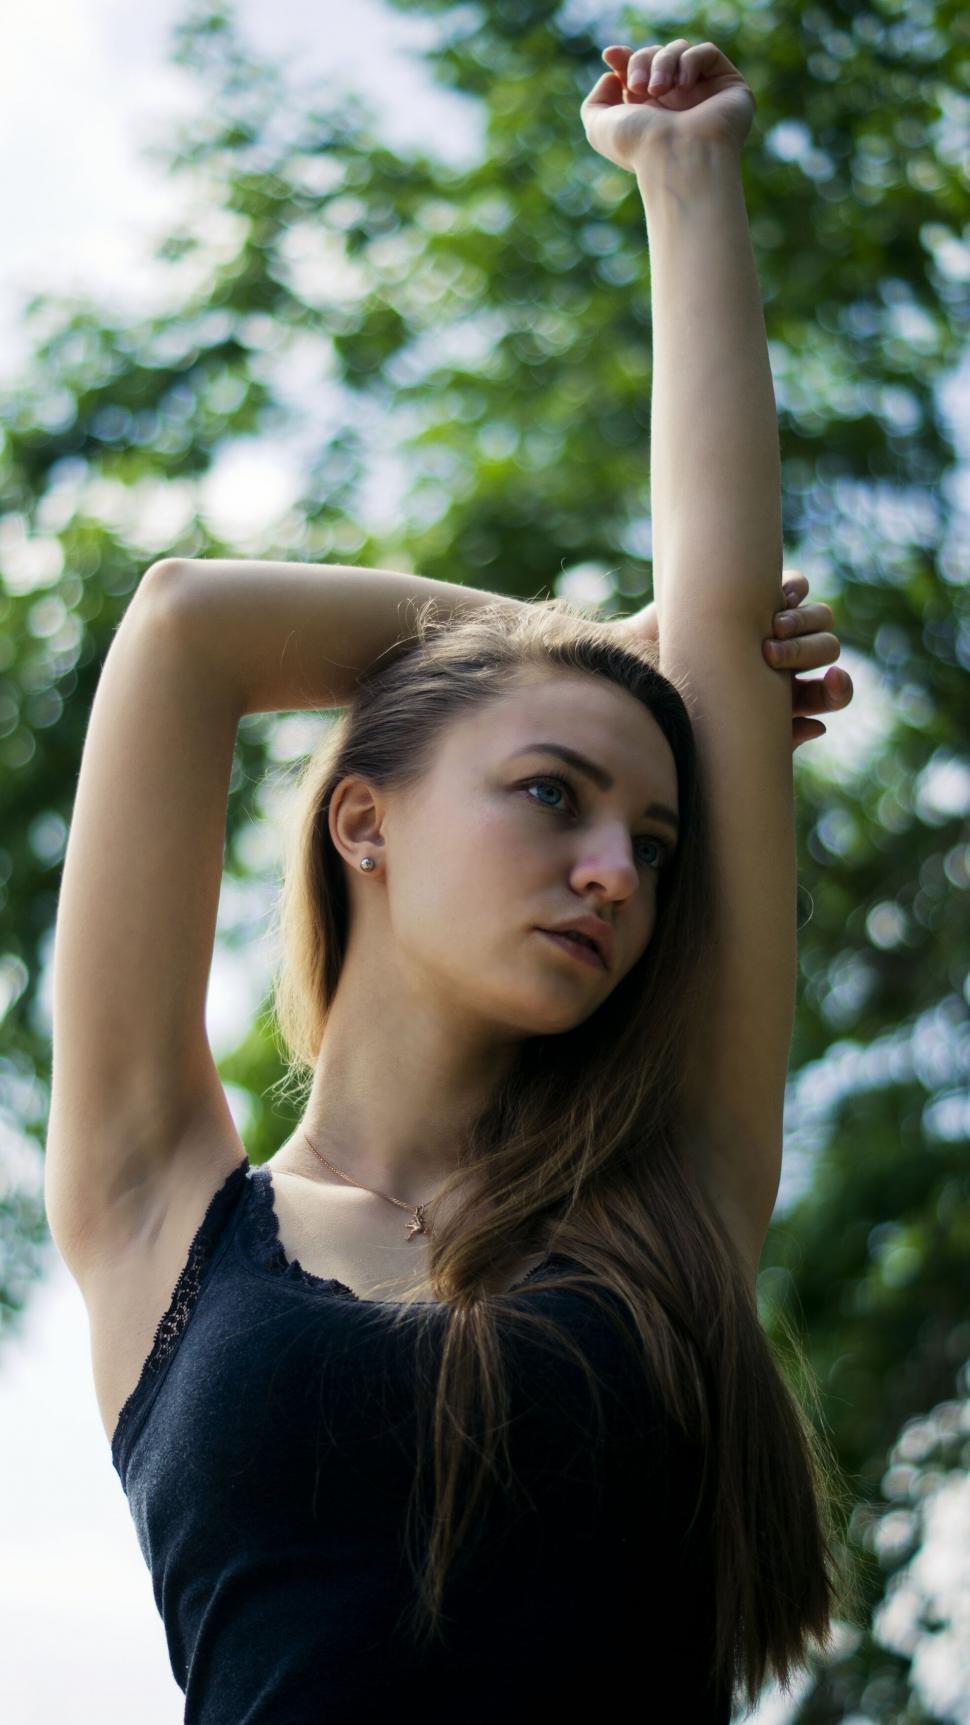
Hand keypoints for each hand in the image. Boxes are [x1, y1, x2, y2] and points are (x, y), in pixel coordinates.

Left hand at [581, 38, 755, 173]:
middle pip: (655, 55)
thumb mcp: (599, 127)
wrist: (676, 157)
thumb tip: (612, 75)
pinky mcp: (728, 86)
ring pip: (679, 50)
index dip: (625, 59)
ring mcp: (703, 94)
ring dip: (662, 63)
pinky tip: (682, 86)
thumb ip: (596, 100)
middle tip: (639, 87)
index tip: (612, 56)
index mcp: (650, 112)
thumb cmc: (638, 146)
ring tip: (658, 90)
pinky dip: (689, 61)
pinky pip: (706, 52)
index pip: (639, 70)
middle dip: (641, 61)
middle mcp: (677, 103)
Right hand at [605, 570, 853, 754]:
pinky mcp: (757, 596)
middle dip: (808, 651)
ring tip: (772, 629)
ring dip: (804, 623)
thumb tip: (819, 727)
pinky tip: (779, 599)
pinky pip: (796, 586)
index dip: (839, 688)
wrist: (639, 671)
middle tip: (772, 656)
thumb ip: (772, 739)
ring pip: (818, 618)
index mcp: (788, 696)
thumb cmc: (679, 709)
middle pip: (825, 649)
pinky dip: (795, 590)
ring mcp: (774, 627)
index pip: (830, 692)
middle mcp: (787, 661)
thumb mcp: (725, 733)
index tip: (833, 680)